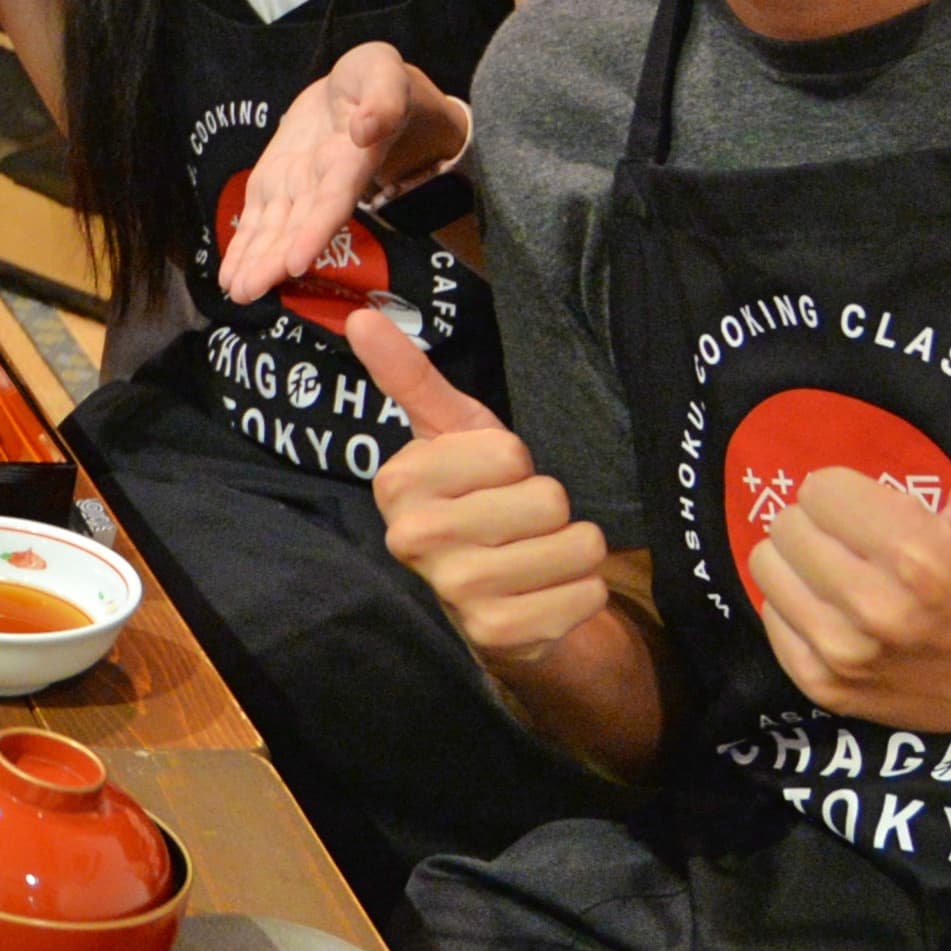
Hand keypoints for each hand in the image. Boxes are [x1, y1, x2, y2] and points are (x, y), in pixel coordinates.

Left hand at [214, 46, 475, 304]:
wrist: (357, 87)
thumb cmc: (377, 79)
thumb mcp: (385, 74)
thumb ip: (383, 101)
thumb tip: (367, 128)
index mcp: (351, 160)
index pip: (333, 202)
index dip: (314, 232)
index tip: (295, 263)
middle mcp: (324, 183)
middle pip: (298, 227)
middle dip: (273, 261)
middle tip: (247, 292)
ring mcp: (298, 186)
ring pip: (275, 229)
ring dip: (255, 261)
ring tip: (234, 292)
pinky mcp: (275, 181)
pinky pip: (260, 218)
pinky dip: (246, 245)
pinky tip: (230, 274)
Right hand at [350, 305, 616, 664]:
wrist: (489, 596)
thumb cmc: (474, 497)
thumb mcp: (449, 432)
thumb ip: (410, 375)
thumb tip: (363, 315)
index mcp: (398, 483)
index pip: (508, 452)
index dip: (515, 463)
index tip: (489, 480)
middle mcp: (415, 540)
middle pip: (546, 498)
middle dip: (549, 507)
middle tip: (517, 524)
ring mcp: (456, 593)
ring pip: (576, 544)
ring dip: (575, 548)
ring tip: (539, 556)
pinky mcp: (500, 636)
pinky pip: (587, 593)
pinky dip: (585, 591)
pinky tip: (549, 593)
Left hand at [744, 358, 950, 731]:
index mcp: (917, 556)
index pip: (821, 490)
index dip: (854, 492)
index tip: (890, 509)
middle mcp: (875, 611)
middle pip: (789, 528)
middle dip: (826, 523)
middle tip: (870, 538)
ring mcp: (849, 658)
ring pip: (769, 573)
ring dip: (804, 564)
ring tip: (853, 568)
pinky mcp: (833, 692)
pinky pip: (772, 624)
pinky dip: (797, 610)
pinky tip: (842, 608)